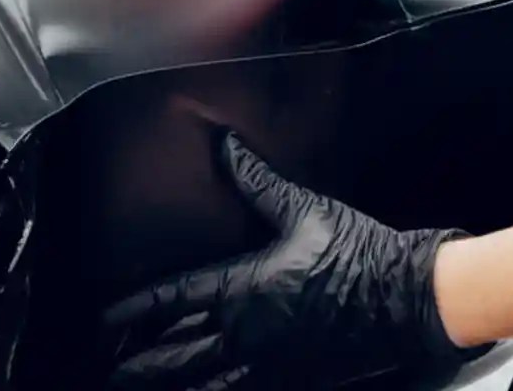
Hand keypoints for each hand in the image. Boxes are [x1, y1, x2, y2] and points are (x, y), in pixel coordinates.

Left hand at [102, 132, 473, 389]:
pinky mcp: (292, 374)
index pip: (175, 297)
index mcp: (246, 286)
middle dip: (140, 358)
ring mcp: (270, 357)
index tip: (104, 318)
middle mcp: (249, 328)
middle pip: (179, 348)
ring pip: (203, 376)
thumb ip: (256, 181)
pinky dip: (211, 390)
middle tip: (108, 363)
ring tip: (134, 384)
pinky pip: (238, 389)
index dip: (135, 307)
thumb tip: (224, 145)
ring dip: (167, 380)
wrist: (408, 296)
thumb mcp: (302, 209)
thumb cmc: (358, 250)